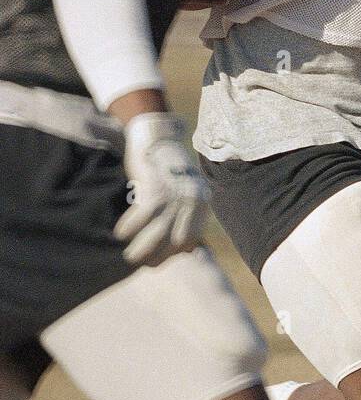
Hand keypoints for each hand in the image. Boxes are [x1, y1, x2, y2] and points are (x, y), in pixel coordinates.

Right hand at [115, 112, 210, 266]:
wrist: (157, 137)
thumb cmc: (168, 170)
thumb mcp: (186, 193)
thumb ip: (188, 217)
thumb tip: (191, 251)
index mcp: (201, 203)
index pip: (191, 240)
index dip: (173, 254)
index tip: (157, 261)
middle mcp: (191, 200)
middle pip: (175, 242)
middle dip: (157, 257)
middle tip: (140, 263)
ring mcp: (174, 194)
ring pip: (157, 234)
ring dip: (140, 250)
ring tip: (128, 255)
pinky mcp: (155, 187)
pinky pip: (141, 217)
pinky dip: (129, 228)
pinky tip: (120, 233)